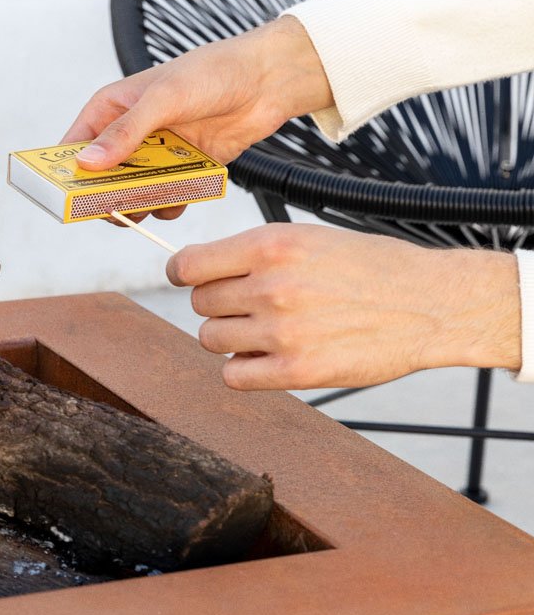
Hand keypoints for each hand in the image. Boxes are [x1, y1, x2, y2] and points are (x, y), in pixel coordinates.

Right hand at [62, 16, 331, 219]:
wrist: (265, 81)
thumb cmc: (212, 72)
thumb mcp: (164, 98)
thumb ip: (126, 132)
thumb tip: (88, 162)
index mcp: (111, 110)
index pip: (73, 148)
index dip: (66, 175)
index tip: (69, 199)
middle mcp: (129, 135)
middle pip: (101, 181)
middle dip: (109, 197)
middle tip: (122, 206)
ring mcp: (156, 155)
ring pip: (133, 195)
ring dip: (143, 203)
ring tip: (159, 196)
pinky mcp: (183, 170)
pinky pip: (166, 199)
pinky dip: (173, 203)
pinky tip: (185, 191)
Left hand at [167, 224, 521, 389]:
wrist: (428, 303)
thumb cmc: (370, 267)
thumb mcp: (309, 238)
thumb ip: (254, 254)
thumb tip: (197, 272)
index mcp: (271, 245)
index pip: (189, 266)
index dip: (184, 275)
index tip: (191, 280)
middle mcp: (272, 286)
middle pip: (201, 304)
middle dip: (220, 305)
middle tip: (253, 305)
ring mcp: (283, 331)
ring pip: (211, 339)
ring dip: (230, 337)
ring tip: (266, 330)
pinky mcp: (298, 371)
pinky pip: (234, 376)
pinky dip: (244, 369)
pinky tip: (269, 358)